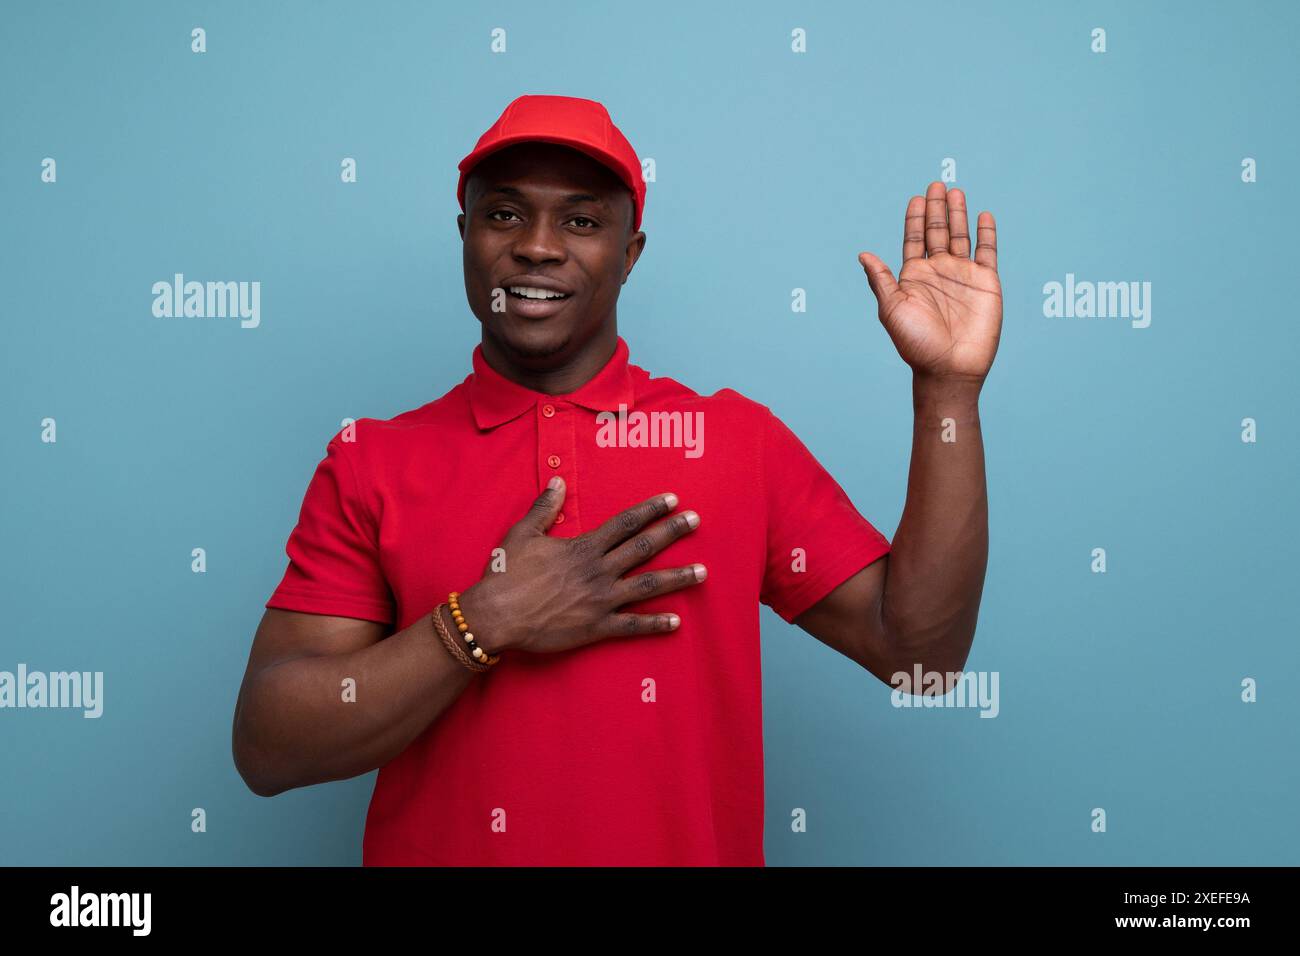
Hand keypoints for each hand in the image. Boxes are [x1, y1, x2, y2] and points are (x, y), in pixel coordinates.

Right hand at [453, 478, 705, 654]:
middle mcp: (598, 571)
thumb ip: (544, 508)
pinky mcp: (596, 628)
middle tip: (697, 521)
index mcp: (583, 548)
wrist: (495, 615)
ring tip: (702, 572)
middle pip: (643, 548)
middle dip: (672, 533)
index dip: (650, 510)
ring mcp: (600, 600)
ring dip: (677, 578)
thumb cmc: (506, 574)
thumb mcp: (522, 533)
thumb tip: (557, 481)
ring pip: (647, 587)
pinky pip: (632, 626)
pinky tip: (676, 622)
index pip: (625, 523)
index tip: (672, 500)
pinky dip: (655, 624)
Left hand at [858, 182, 1001, 384]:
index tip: (915, 198)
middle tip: (936, 184)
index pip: (914, 239)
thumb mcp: (892, 309)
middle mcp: (938, 273)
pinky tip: (983, 214)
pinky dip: (986, 233)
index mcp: (913, 277)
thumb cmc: (916, 343)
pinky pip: (987, 251)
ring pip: (960, 236)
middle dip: (936, 209)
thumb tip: (863, 254)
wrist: (949, 368)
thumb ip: (881, 280)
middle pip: (937, 232)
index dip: (915, 219)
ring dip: (958, 214)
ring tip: (955, 191)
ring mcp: (963, 275)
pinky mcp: (986, 282)